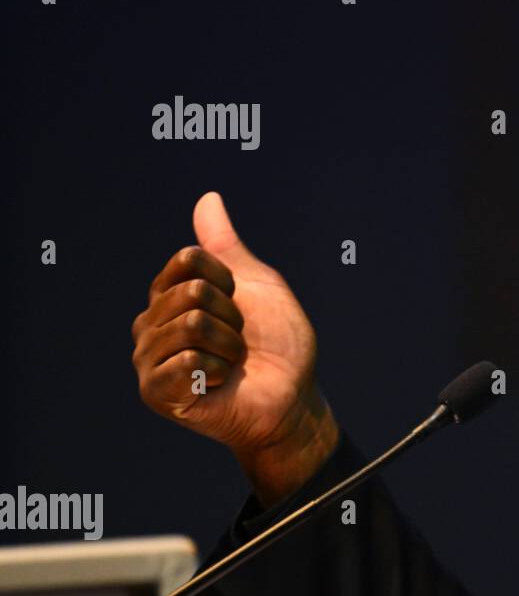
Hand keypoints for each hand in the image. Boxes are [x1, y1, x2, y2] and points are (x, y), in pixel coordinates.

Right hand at [131, 191, 339, 506]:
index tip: (239, 303)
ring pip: (191, 324)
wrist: (292, 396)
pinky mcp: (155, 390)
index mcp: (170, 293)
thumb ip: (227, 245)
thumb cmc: (277, 342)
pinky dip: (218, 371)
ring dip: (228, 344)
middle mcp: (151, 322)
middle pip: (192, 290)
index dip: (229, 279)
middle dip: (232, 315)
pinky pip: (188, 360)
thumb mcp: (258, 284)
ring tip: (230, 362)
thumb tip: (208, 198)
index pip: (188, 259)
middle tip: (238, 340)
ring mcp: (148, 357)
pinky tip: (218, 383)